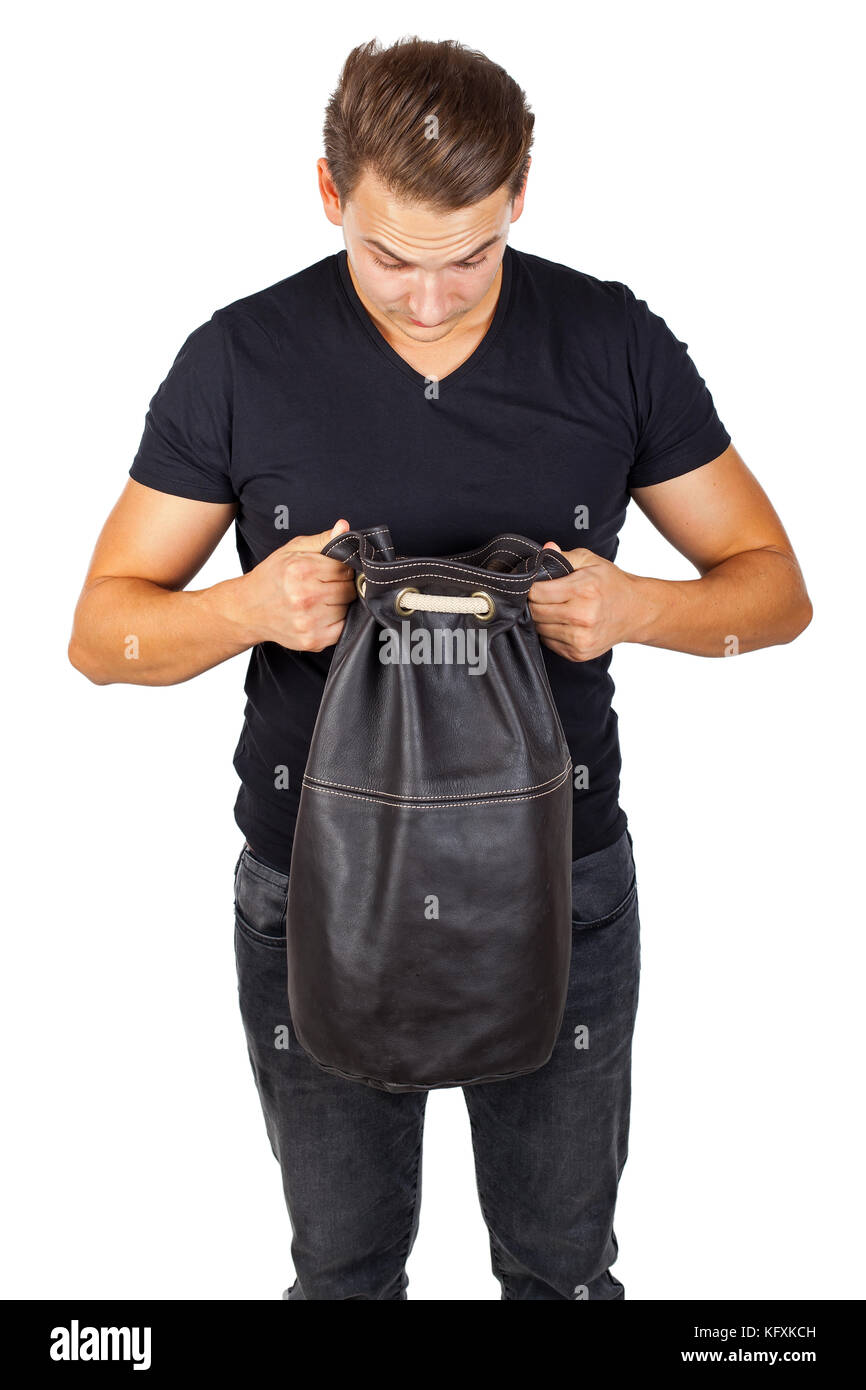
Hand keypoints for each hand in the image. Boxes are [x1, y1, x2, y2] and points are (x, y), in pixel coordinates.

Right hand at [235, 520, 356, 650]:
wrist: (248, 610)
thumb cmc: (272, 577)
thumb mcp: (292, 550)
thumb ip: (322, 539)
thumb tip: (344, 527)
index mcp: (301, 570)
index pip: (345, 567)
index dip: (341, 567)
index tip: (330, 570)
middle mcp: (305, 597)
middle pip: (349, 589)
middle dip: (341, 585)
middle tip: (323, 585)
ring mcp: (309, 621)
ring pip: (347, 609)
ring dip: (339, 604)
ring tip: (319, 599)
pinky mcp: (312, 640)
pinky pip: (342, 628)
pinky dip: (337, 621)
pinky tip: (320, 614)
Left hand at [528, 543, 646, 661]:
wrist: (635, 612)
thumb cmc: (611, 584)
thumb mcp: (591, 561)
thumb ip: (565, 556)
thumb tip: (546, 549)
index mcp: (584, 591)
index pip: (537, 593)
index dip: (532, 587)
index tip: (537, 584)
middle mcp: (582, 617)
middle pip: (535, 612)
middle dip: (535, 603)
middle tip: (547, 596)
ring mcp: (580, 638)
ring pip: (539, 629)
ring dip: (542, 618)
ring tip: (558, 608)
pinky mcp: (578, 653)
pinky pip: (549, 642)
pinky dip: (551, 632)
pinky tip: (565, 622)